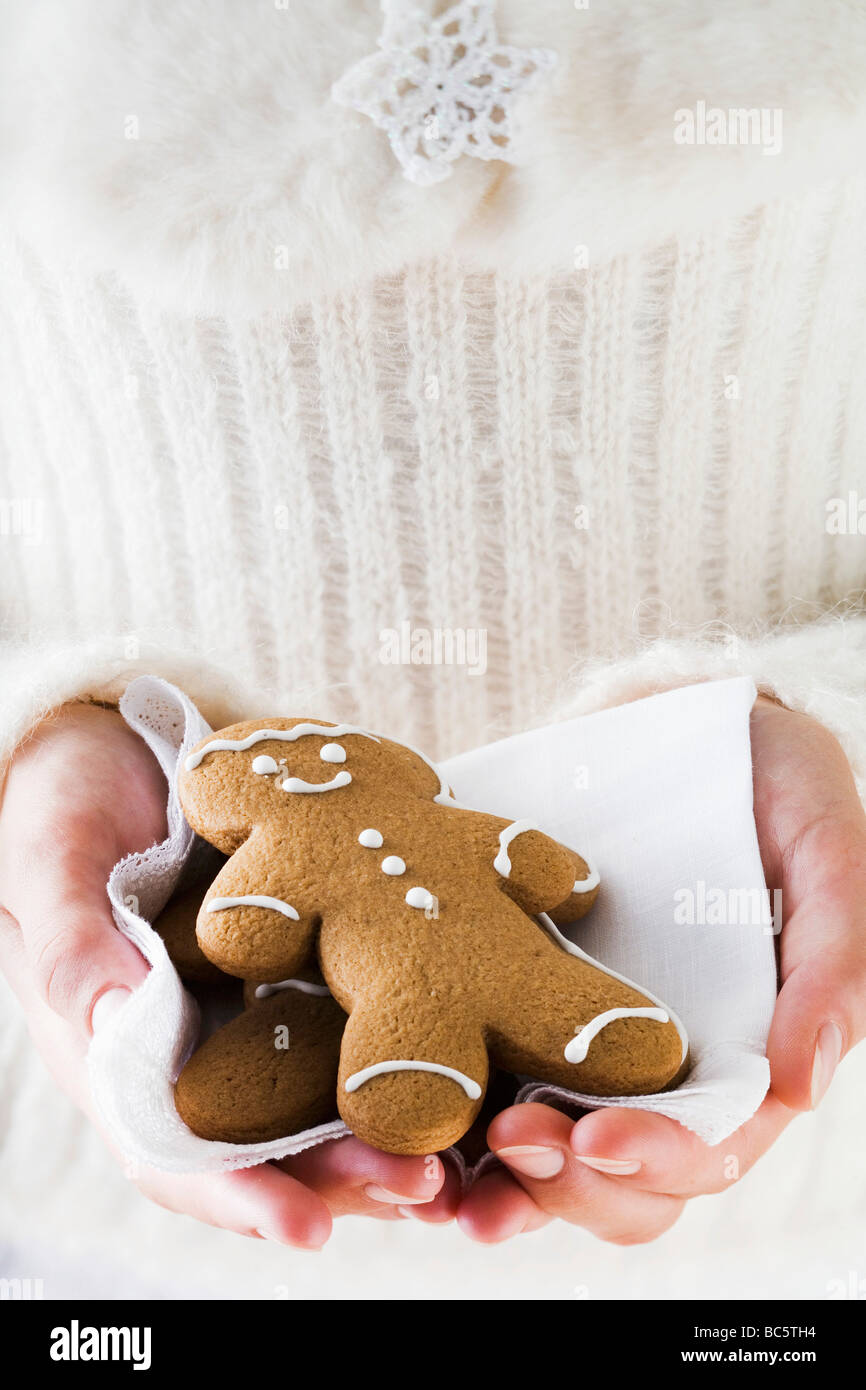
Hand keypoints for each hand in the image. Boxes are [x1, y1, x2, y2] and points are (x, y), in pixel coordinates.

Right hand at [0, 704, 457, 1246]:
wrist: (111, 742)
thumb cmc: (59, 804)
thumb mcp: (48, 860)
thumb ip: (72, 941)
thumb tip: (108, 1022)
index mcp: (119, 1051)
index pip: (177, 1151)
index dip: (241, 1194)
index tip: (308, 1228)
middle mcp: (197, 1044)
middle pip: (274, 1142)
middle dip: (348, 1173)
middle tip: (426, 1186)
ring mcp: (255, 1002)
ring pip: (329, 1089)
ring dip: (396, 1123)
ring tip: (474, 1147)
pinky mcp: (307, 953)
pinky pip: (361, 1004)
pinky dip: (417, 1030)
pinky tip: (482, 1040)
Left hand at [457, 693, 865, 1243]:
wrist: (676, 719)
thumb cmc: (767, 782)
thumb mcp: (821, 849)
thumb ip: (832, 959)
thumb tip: (805, 1084)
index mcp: (737, 1054)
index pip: (706, 1148)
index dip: (657, 1157)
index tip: (600, 1137)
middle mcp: (657, 1069)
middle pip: (620, 1181)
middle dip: (567, 1182)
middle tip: (511, 1141)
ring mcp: (580, 1046)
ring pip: (546, 1161)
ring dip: (499, 1184)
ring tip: (439, 1179)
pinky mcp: (511, 1006)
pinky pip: (478, 1090)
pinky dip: (444, 1135)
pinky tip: (399, 1140)